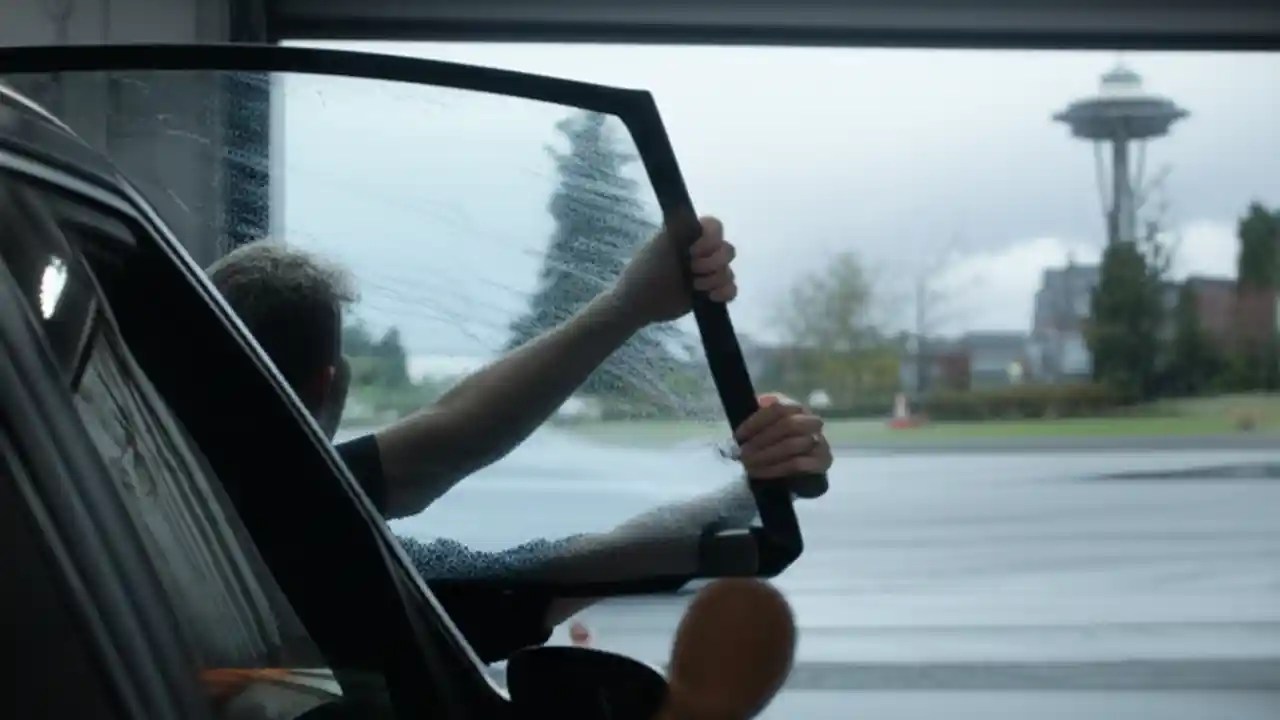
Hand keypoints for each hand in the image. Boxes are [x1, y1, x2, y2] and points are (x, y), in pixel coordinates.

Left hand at [611, 216, 737, 326]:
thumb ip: (676, 227)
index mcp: (691, 237)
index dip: (711, 240)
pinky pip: (731, 289)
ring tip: (694, 286)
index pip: (715, 228)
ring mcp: (708, 274)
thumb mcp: (659, 245)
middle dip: (712, 263)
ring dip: (714, 280)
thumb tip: (684, 206)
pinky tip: (709, 296)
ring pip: (729, 272)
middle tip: (692, 269)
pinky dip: (724, 293)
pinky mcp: (711, 292)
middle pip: (728, 250)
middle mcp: (702, 253)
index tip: (692, 251)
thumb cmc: (646, 271)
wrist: (640, 303)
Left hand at [733, 393, 831, 480]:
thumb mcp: (766, 426)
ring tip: (747, 464)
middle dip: (761, 440)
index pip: (777, 408)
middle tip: (742, 453)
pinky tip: (760, 473)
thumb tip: (756, 408)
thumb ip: (759, 415)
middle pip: (788, 425)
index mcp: (796, 407)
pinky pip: (797, 464)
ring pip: (792, 445)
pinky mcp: (823, 461)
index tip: (738, 436)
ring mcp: (820, 441)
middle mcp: (811, 421)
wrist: (801, 465)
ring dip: (765, 456)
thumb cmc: (778, 441)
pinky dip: (775, 469)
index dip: (756, 421)